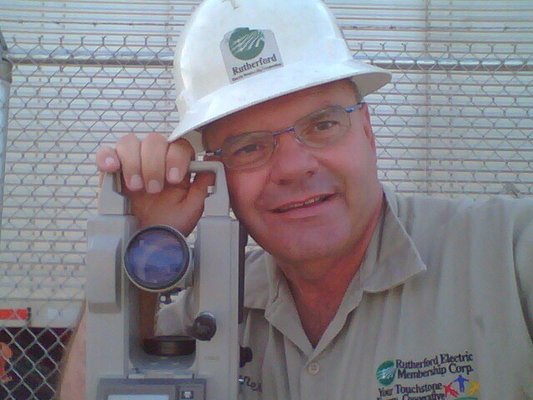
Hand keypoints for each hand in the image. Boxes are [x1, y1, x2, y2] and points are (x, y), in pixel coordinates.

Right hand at [95, 133, 212, 234]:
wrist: (145, 244)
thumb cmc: (168, 226)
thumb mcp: (191, 209)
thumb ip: (201, 188)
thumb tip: (213, 167)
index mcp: (175, 165)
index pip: (178, 145)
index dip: (176, 157)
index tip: (174, 178)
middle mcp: (154, 160)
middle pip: (154, 140)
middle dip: (154, 164)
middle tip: (154, 189)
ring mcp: (131, 163)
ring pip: (129, 142)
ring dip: (133, 163)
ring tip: (136, 187)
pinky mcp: (111, 172)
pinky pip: (106, 153)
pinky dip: (107, 157)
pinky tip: (112, 168)